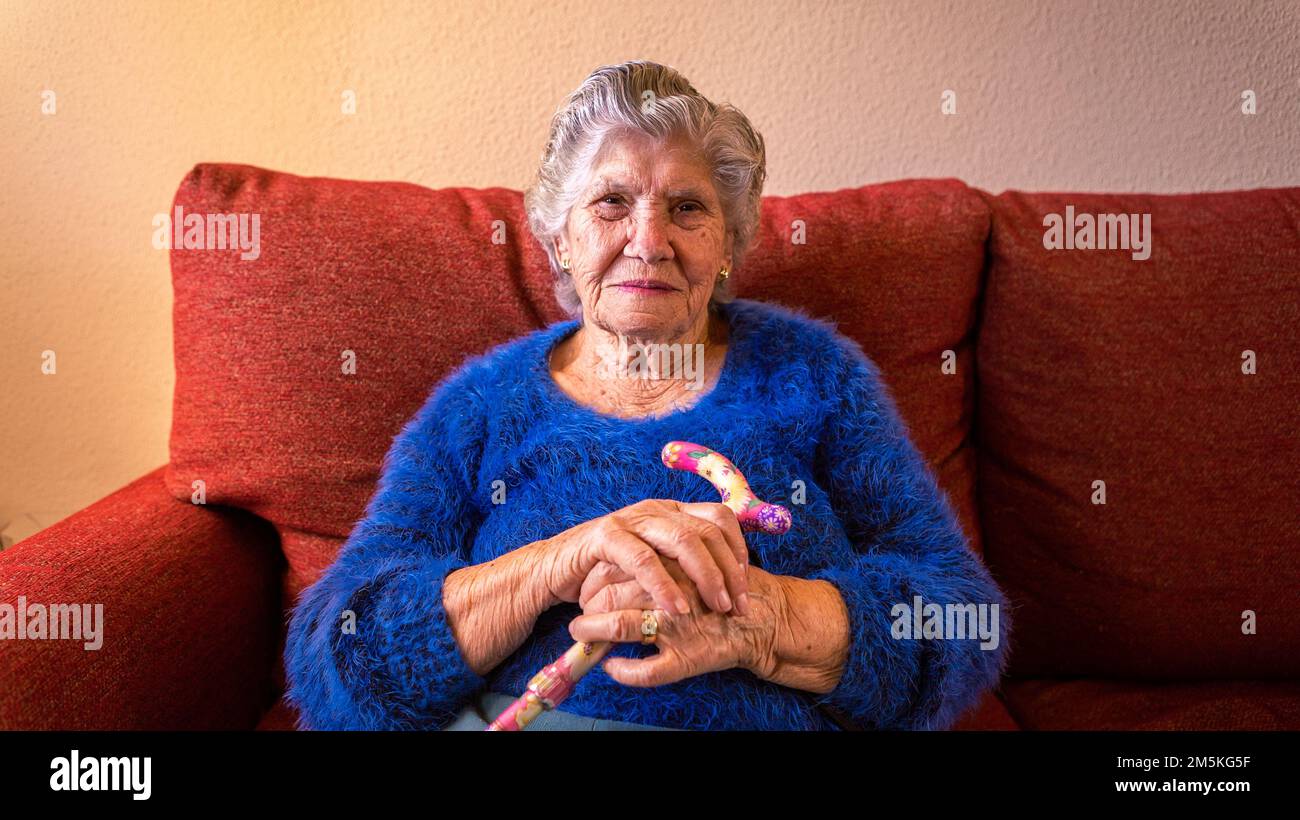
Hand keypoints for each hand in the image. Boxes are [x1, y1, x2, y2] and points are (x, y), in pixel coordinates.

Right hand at [539, 499, 751, 617]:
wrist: (553, 571)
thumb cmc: (608, 573)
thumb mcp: (655, 565)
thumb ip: (684, 565)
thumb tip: (730, 584)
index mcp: (672, 512)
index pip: (720, 517)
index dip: (739, 549)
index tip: (747, 586)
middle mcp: (655, 509)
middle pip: (707, 529)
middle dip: (728, 570)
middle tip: (738, 604)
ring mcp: (631, 519)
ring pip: (682, 539)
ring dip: (705, 576)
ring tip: (716, 607)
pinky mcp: (606, 536)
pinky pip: (643, 559)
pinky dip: (664, 585)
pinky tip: (676, 608)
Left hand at [568, 557, 787, 686]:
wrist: (764, 618)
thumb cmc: (723, 588)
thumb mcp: (691, 561)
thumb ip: (661, 556)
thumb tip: (616, 561)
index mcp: (669, 564)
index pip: (615, 566)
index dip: (593, 579)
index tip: (585, 588)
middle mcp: (670, 592)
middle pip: (611, 594)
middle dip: (588, 604)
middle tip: (580, 611)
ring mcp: (676, 627)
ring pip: (619, 627)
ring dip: (594, 632)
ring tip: (582, 634)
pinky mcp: (686, 659)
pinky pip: (647, 671)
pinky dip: (624, 671)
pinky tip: (612, 667)